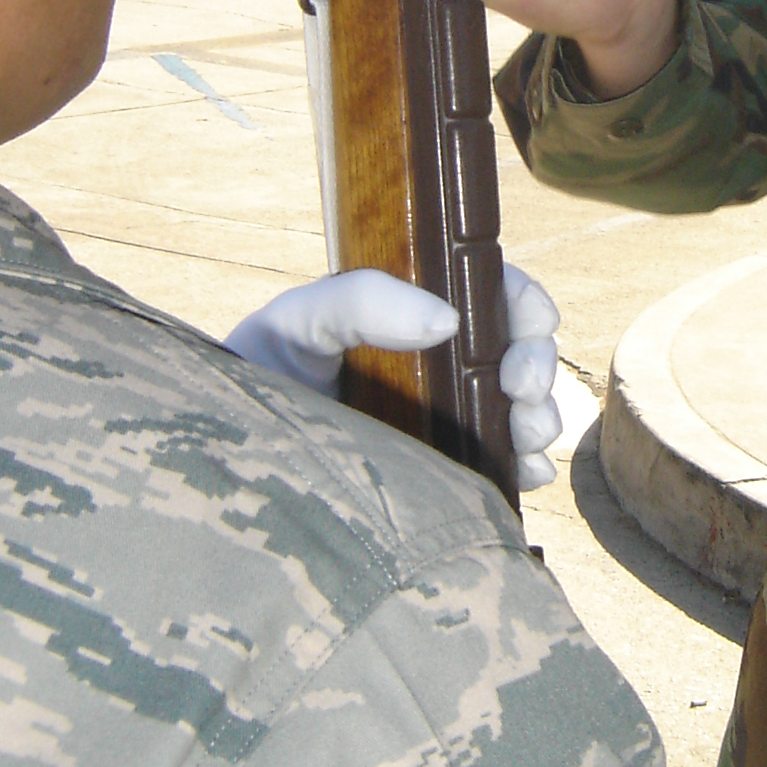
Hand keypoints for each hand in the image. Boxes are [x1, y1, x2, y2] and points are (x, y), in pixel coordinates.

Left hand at [223, 264, 565, 490]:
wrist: (226, 456)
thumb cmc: (260, 372)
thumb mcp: (301, 320)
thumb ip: (362, 300)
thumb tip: (447, 320)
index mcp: (411, 313)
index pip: (489, 293)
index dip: (524, 303)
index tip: (533, 325)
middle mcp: (438, 363)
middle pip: (518, 351)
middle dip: (537, 366)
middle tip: (521, 391)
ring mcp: (444, 420)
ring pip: (521, 410)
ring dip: (540, 419)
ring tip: (526, 437)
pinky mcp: (441, 473)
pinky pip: (502, 467)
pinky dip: (526, 467)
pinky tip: (522, 473)